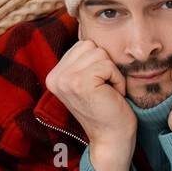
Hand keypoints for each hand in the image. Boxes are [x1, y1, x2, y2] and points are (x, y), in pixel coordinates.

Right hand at [45, 39, 137, 157]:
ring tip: (107, 93)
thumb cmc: (107, 109)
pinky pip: (108, 65)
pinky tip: (112, 96)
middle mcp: (55, 76)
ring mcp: (65, 79)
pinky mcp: (80, 83)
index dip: (98, 63)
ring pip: (100, 53)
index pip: (83, 45)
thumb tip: (89, 30)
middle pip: (91, 45)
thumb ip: (83, 61)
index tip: (97, 88)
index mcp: (54, 75)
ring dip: (112, 73)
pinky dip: (117, 80)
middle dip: (105, 66)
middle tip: (103, 91)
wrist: (111, 140)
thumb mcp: (89, 81)